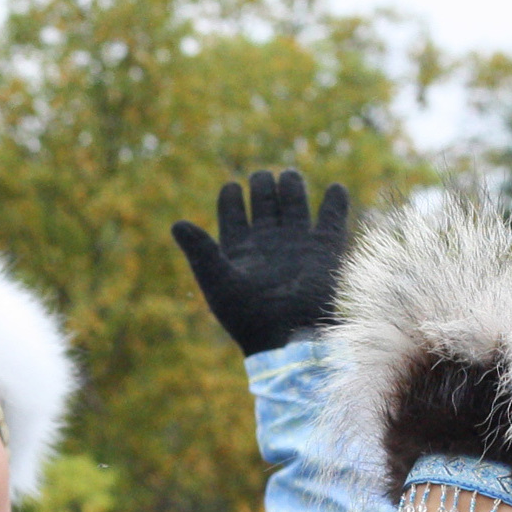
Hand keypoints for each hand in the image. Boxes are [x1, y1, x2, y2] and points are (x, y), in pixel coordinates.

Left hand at [171, 169, 350, 355]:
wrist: (287, 336)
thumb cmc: (247, 315)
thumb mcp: (217, 281)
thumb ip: (199, 251)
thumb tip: (176, 224)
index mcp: (240, 250)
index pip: (233, 215)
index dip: (231, 198)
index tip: (231, 186)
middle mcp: (268, 244)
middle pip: (265, 205)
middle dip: (263, 186)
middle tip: (261, 175)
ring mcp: (297, 244)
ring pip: (295, 206)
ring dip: (292, 188)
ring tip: (289, 175)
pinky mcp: (325, 250)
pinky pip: (331, 220)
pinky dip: (334, 203)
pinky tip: (334, 188)